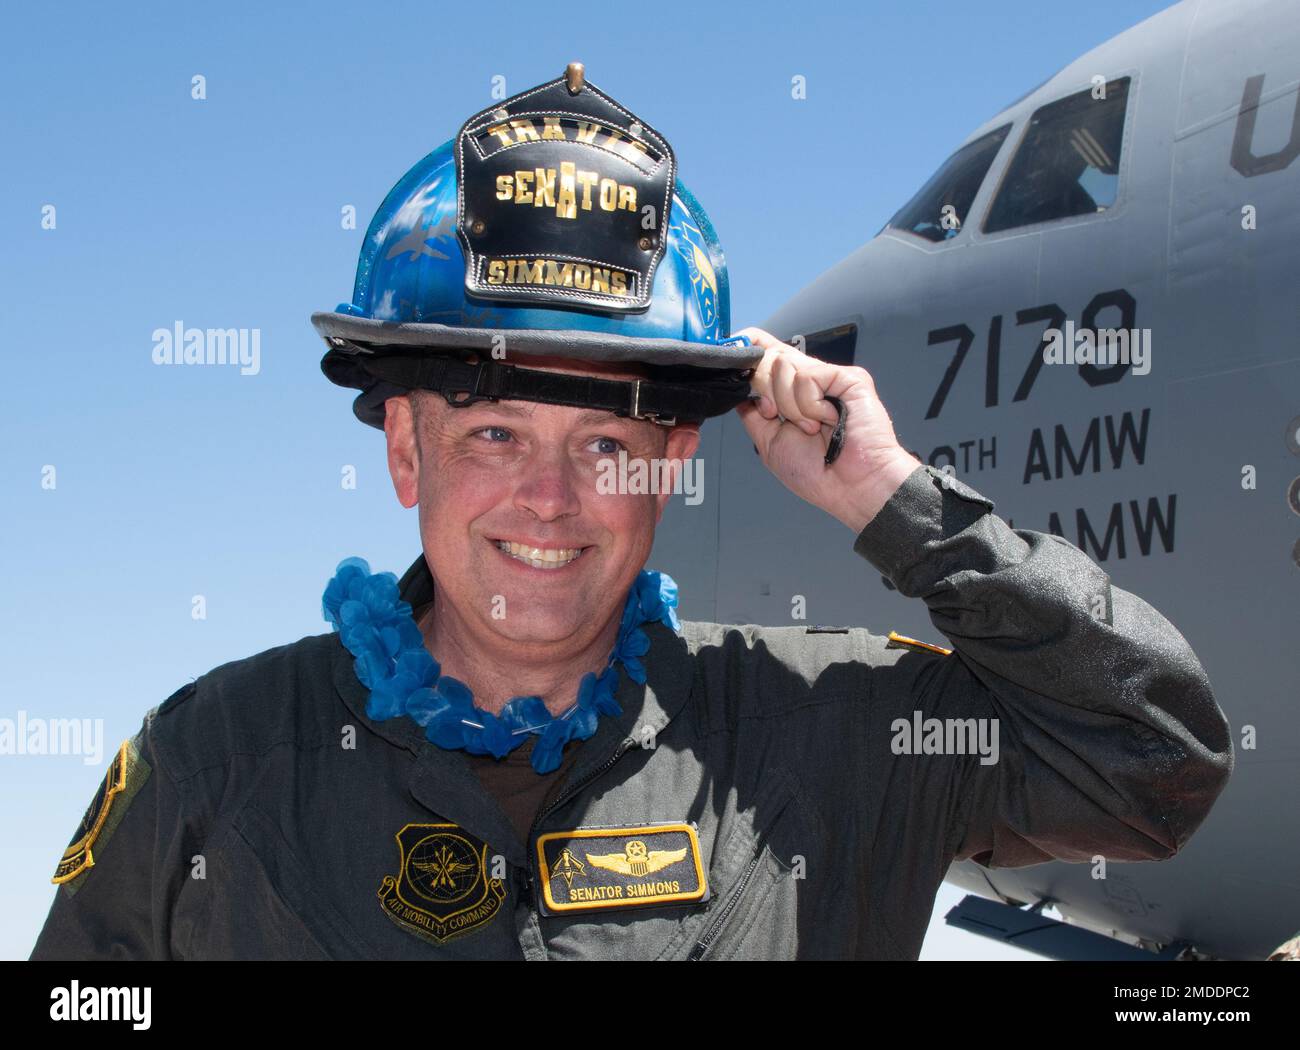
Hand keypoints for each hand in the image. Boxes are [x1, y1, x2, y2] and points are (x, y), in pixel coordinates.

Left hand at [733, 327, 920, 531]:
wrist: (850, 487)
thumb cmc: (818, 473)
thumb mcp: (769, 443)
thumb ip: (753, 413)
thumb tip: (740, 392)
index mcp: (790, 394)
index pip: (767, 355)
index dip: (750, 348)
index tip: (735, 351)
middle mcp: (809, 381)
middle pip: (769, 358)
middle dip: (766, 392)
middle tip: (782, 418)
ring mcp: (828, 377)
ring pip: (784, 366)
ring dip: (790, 407)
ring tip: (812, 427)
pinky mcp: (848, 377)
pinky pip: (807, 377)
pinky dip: (809, 406)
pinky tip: (827, 420)